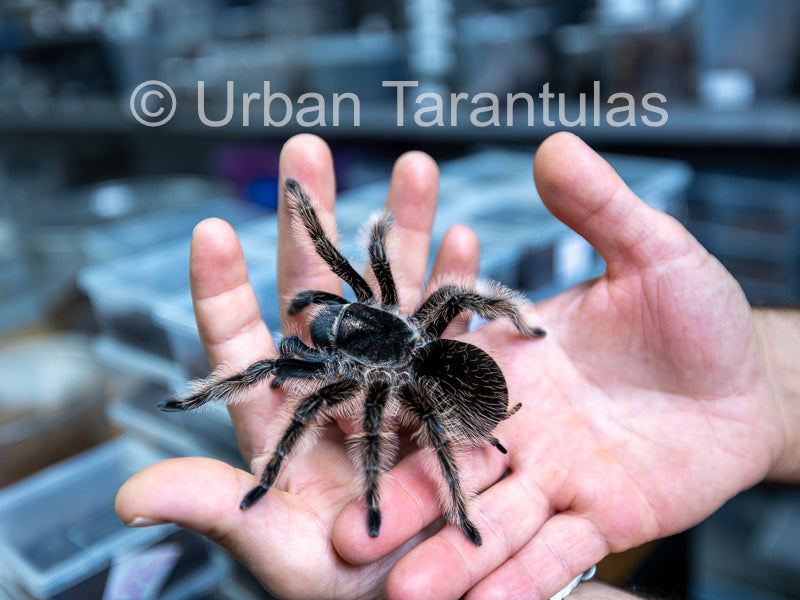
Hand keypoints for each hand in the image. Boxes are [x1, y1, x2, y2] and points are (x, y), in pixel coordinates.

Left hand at [115, 134, 477, 598]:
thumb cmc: (341, 586)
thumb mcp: (276, 552)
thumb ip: (212, 509)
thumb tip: (128, 496)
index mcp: (285, 416)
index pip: (243, 341)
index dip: (223, 287)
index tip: (211, 228)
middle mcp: (338, 385)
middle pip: (320, 293)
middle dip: (312, 222)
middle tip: (308, 148)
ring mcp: (395, 381)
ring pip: (395, 294)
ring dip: (404, 231)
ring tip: (413, 167)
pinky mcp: (448, 393)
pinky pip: (455, 331)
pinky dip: (462, 288)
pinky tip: (467, 238)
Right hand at [330, 132, 786, 598]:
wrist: (747, 380)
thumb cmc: (695, 314)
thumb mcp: (652, 252)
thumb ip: (599, 206)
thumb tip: (554, 142)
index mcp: (507, 359)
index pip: (432, 380)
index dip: (384, 398)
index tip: (333, 417)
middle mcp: (516, 423)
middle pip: (446, 463)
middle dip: (399, 498)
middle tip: (340, 539)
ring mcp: (554, 476)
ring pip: (489, 521)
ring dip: (447, 557)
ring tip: (399, 594)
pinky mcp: (596, 518)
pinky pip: (553, 556)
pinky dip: (518, 582)